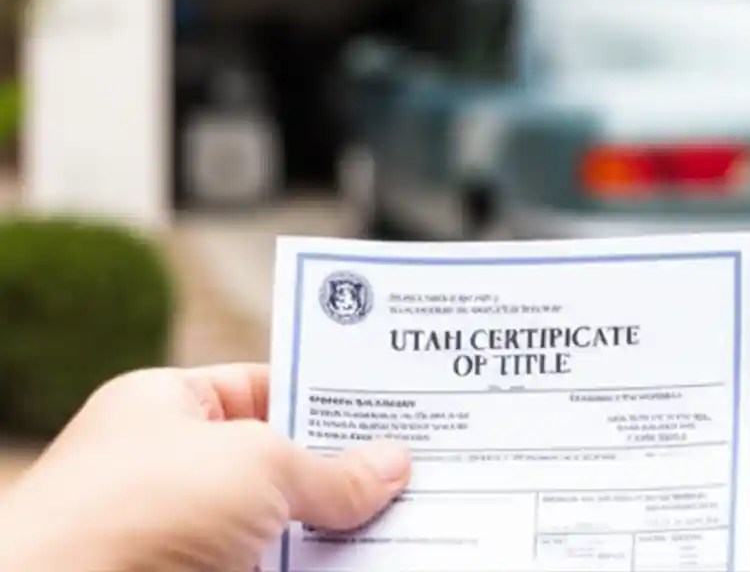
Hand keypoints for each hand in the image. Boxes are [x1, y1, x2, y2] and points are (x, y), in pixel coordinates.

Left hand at [0, 365, 411, 570]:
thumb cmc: (136, 511)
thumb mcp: (256, 466)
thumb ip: (330, 470)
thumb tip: (392, 468)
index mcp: (167, 408)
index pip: (262, 387)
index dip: (328, 395)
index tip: (393, 408)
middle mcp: (171, 470)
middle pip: (281, 464)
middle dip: (346, 472)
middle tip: (422, 469)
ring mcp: (180, 536)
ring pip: (280, 528)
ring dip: (338, 532)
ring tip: (414, 523)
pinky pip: (270, 568)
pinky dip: (315, 569)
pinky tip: (368, 564)